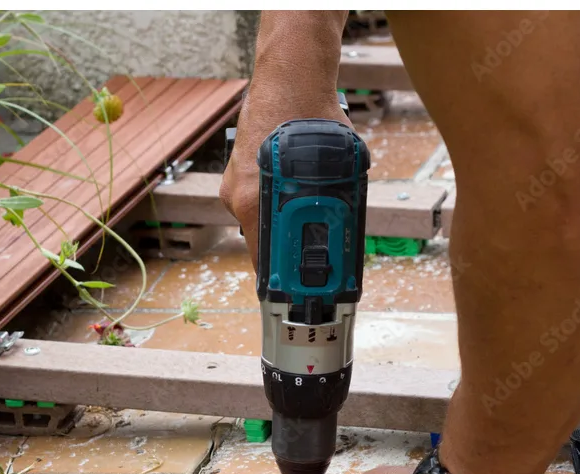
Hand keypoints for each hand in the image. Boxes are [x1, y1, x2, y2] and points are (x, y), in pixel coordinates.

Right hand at [219, 88, 350, 267]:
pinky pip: (258, 197)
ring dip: (284, 222)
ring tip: (311, 217)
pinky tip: (296, 190)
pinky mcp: (237, 170)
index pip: (262, 258)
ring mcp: (233, 183)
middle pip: (263, 241)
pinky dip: (277, 199)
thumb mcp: (336, 166)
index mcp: (251, 201)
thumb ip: (334, 200)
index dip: (282, 278)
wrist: (289, 75)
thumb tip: (345, 227)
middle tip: (314, 262)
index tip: (296, 292)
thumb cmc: (310, 116)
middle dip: (289, 251)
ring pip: (261, 218)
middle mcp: (236, 196)